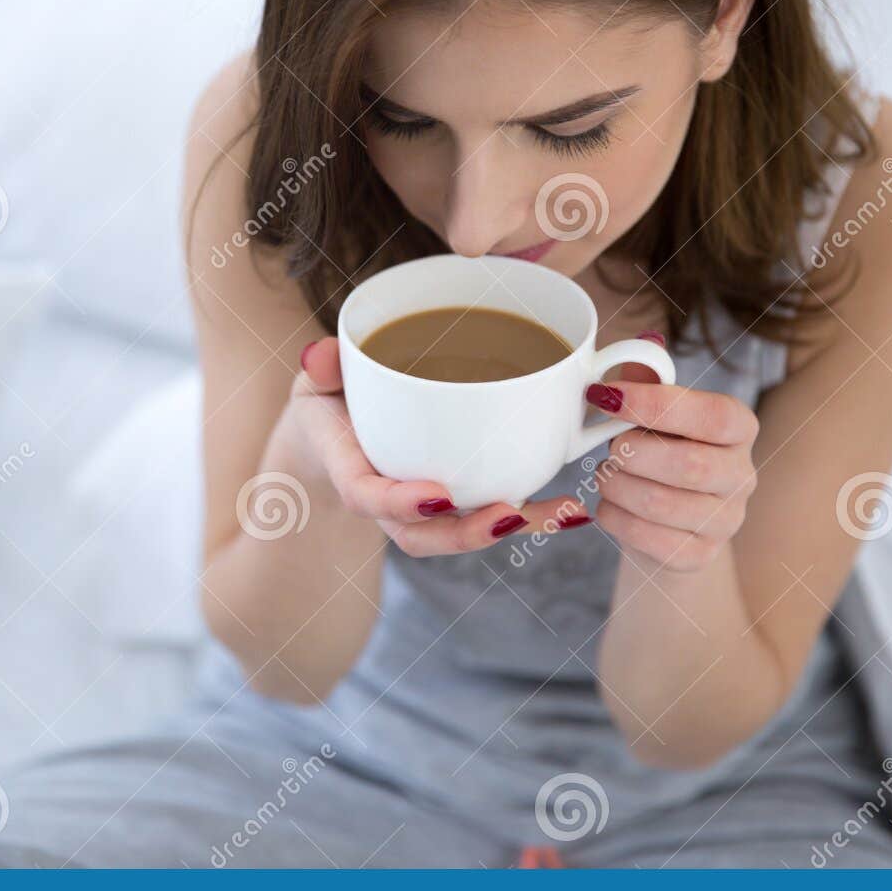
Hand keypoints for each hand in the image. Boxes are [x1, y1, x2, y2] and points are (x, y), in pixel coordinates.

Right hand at [275, 338, 592, 556]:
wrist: (333, 434)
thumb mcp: (318, 378)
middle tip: (510, 514)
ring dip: (512, 527)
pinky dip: (531, 516)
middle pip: (420, 535)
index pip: (367, 496)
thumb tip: (321, 355)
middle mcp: (386, 500)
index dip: (400, 502)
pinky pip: (485, 514)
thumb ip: (321, 368)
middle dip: (466, 532)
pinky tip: (573, 510)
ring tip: (564, 512)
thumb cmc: (329, 400)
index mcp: (349, 468)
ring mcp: (420, 506)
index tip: (438, 495)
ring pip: (459, 532)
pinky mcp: (453, 499)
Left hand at [587, 361, 759, 573]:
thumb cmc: (659, 450)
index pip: (712, 415)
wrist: (666, 520)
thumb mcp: (655, 413)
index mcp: (739, 427)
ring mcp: (726, 521)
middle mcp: (743, 475)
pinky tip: (610, 506)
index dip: (655, 404)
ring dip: (617, 486)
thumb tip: (644, 342)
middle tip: (608, 447)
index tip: (603, 394)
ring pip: (662, 504)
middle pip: (688, 466)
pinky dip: (615, 519)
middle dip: (630, 453)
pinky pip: (650, 540)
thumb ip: (649, 379)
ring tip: (605, 475)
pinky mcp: (700, 557)